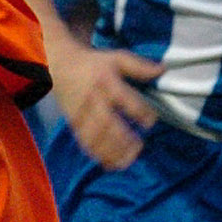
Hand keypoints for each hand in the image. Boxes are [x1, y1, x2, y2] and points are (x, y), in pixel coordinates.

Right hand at [52, 42, 162, 169]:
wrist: (59, 64)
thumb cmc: (92, 63)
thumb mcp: (116, 58)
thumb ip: (139, 66)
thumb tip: (162, 70)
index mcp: (105, 81)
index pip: (123, 98)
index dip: (139, 111)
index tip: (150, 121)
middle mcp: (93, 99)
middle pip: (106, 122)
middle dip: (122, 138)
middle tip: (139, 147)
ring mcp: (81, 113)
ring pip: (94, 136)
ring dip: (111, 151)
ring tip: (127, 160)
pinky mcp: (74, 123)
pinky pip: (84, 141)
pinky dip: (96, 154)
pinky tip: (109, 163)